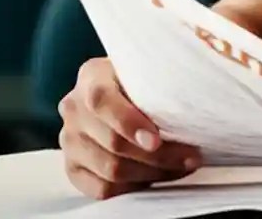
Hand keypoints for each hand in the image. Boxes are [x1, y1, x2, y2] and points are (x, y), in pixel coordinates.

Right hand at [59, 57, 202, 199]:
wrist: (121, 98)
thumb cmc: (141, 86)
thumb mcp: (148, 73)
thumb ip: (160, 84)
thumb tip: (191, 104)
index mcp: (91, 77)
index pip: (101, 101)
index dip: (128, 123)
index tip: (156, 140)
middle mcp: (74, 108)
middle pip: (113, 142)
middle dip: (158, 156)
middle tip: (190, 157)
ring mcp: (69, 140)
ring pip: (111, 170)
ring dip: (151, 173)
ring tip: (178, 167)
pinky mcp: (73, 167)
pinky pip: (102, 188)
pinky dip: (133, 187)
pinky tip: (153, 178)